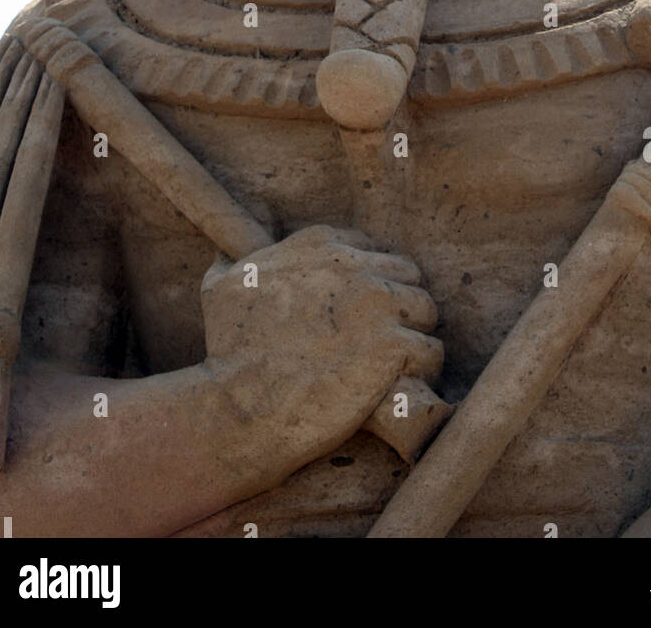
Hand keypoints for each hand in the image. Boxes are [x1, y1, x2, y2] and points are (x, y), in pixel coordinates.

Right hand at [200, 224, 442, 468]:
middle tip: (382, 341)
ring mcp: (379, 304)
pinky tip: (400, 387)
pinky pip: (430, 352)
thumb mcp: (220, 286)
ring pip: (425, 311)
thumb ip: (235, 259)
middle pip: (407, 277)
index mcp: (320, 245)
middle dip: (399, 307)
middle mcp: (355, 266)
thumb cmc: (228, 353)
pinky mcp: (395, 346)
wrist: (242, 406)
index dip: (373, 283)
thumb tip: (230, 252)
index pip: (375, 250)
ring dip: (414, 338)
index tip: (362, 312)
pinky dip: (420, 372)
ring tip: (396, 366)